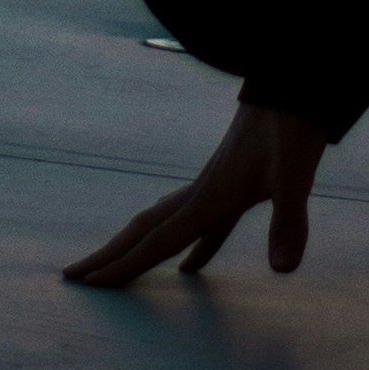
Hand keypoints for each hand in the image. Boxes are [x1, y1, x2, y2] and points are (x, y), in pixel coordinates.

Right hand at [62, 93, 326, 290]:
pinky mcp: (232, 186)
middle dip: (111, 255)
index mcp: (208, 198)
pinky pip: (201, 226)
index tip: (88, 283)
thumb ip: (288, 222)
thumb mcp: (294, 176)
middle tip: (74, 275)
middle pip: (145, 231)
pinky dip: (192, 248)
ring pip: (164, 224)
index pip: (157, 240)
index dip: (124, 265)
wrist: (293, 86)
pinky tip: (193, 267)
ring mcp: (214, 188)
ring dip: (139, 248)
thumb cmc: (292, 128)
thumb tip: (282, 270)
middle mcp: (201, 194)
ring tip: (115, 271)